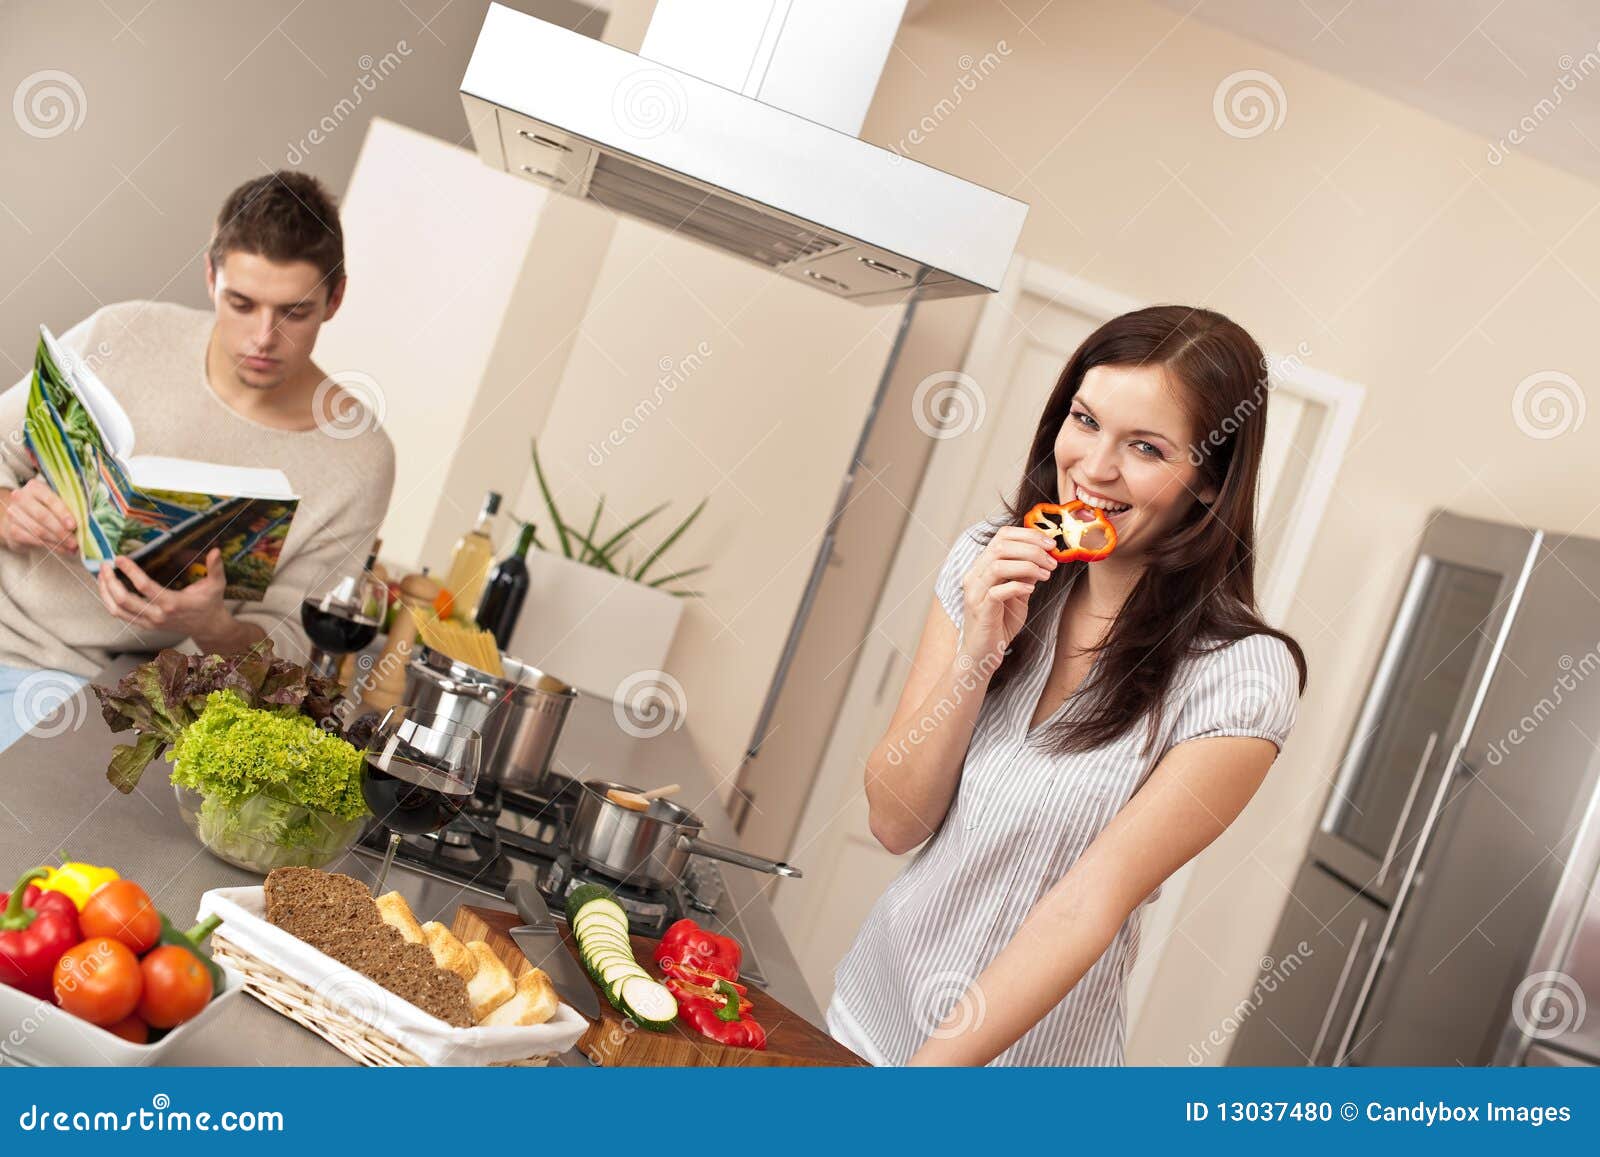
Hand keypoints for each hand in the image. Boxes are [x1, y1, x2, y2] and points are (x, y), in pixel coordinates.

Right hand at [0, 477, 78, 554]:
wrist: (20, 518)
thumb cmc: (45, 507)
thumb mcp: (54, 502)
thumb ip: (68, 507)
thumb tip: (87, 523)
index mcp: (35, 488)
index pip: (50, 499)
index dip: (62, 513)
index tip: (73, 525)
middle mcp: (21, 498)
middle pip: (43, 516)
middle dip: (61, 530)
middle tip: (75, 541)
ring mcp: (15, 514)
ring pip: (39, 530)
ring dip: (58, 541)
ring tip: (72, 547)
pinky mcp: (12, 530)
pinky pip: (34, 540)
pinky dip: (51, 546)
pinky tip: (63, 550)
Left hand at [96, 548, 229, 639]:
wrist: (208, 627)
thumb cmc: (211, 603)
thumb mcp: (216, 584)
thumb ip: (215, 568)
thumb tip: (216, 550)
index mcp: (173, 603)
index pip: (144, 587)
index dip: (130, 571)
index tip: (120, 558)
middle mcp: (158, 615)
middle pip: (124, 600)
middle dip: (110, 582)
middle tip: (105, 565)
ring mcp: (150, 622)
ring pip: (117, 610)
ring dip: (105, 593)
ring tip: (101, 576)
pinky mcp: (145, 625)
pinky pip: (121, 616)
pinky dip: (110, 602)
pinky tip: (107, 589)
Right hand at [959, 525, 1057, 663]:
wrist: (983, 654)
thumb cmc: (999, 623)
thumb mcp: (1018, 595)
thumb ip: (1026, 575)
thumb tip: (1044, 557)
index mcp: (982, 567)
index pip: (1001, 536)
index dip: (1027, 534)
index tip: (1050, 543)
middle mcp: (975, 576)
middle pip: (1000, 546)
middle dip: (1032, 548)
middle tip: (1052, 560)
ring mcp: (975, 593)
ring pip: (998, 565)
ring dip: (1028, 565)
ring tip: (1046, 574)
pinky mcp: (980, 610)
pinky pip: (997, 591)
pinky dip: (1018, 586)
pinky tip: (1032, 589)